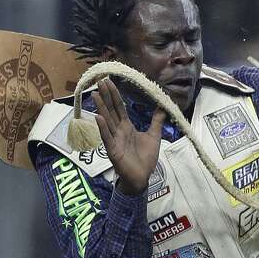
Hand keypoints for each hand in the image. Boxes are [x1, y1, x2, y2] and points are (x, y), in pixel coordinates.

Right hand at [92, 77, 165, 196]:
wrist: (142, 178)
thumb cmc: (146, 158)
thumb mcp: (154, 136)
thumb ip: (156, 121)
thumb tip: (163, 107)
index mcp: (127, 126)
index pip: (119, 107)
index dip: (114, 94)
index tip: (109, 80)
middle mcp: (118, 130)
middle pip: (111, 110)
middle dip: (106, 95)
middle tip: (100, 80)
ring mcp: (114, 139)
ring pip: (107, 120)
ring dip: (101, 107)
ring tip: (95, 94)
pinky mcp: (113, 150)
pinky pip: (107, 137)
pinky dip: (103, 128)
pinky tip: (98, 118)